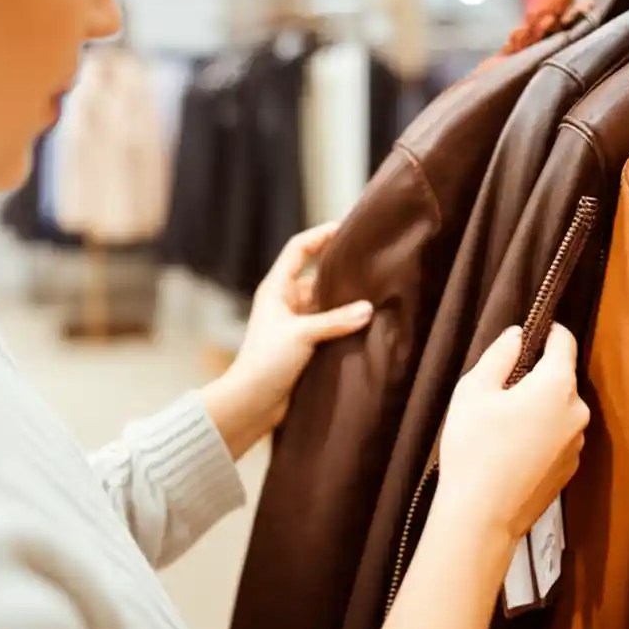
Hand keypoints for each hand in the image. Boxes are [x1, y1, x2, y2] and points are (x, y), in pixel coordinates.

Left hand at [203, 223, 373, 457]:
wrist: (251, 402)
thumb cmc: (266, 361)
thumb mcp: (302, 334)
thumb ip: (335, 320)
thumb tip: (368, 308)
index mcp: (277, 289)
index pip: (299, 250)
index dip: (320, 235)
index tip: (345, 227)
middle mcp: (286, 302)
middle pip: (317, 277)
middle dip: (341, 272)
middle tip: (372, 264)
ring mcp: (295, 324)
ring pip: (326, 304)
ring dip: (346, 302)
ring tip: (376, 293)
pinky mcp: (304, 345)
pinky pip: (329, 326)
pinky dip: (345, 324)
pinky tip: (367, 324)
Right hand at [436, 323, 589, 541]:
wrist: (483, 515)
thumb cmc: (475, 447)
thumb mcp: (475, 391)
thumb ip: (500, 355)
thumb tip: (517, 336)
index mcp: (558, 385)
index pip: (564, 341)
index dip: (548, 331)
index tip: (530, 332)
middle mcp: (578, 412)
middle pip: (561, 379)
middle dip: (535, 376)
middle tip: (499, 388)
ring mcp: (577, 444)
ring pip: (559, 410)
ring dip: (538, 408)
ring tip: (502, 424)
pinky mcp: (570, 469)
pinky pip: (557, 438)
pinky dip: (540, 435)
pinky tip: (511, 449)